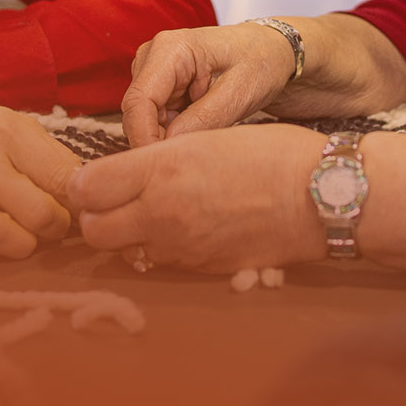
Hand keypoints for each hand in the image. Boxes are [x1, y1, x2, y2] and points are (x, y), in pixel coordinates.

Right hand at [0, 101, 80, 262]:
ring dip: (20, 245)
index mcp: (7, 132)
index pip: (64, 178)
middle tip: (48, 224)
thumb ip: (47, 155)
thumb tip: (87, 191)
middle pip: (40, 215)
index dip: (78, 202)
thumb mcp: (8, 125)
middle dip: (54, 228)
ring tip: (19, 234)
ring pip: (4, 239)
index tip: (75, 207)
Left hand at [68, 124, 328, 272]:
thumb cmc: (270, 154)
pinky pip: (163, 262)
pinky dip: (162, 248)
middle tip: (115, 199)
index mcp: (161, 168)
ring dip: (129, 235)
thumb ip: (154, 156)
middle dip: (97, 216)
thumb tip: (114, 173)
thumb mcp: (206, 136)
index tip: (95, 177)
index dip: (84, 184)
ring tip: (155, 211)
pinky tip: (186, 226)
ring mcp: (182, 247)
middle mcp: (163, 212)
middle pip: (93, 231)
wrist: (322, 196)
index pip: (85, 189)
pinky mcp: (202, 269)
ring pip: (126, 251)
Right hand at [121, 23, 299, 146]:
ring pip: (145, 121)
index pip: (138, 101)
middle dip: (159, 141)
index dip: (144, 138)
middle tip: (195, 159)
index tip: (162, 167)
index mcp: (170, 49)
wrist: (272, 52)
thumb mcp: (240, 92)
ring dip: (169, 137)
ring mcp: (154, 73)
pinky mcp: (161, 88)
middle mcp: (153, 57)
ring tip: (208, 137)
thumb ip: (204, 118)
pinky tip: (203, 130)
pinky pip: (157, 121)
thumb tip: (168, 147)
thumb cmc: (262, 62)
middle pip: (137, 113)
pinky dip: (175, 133)